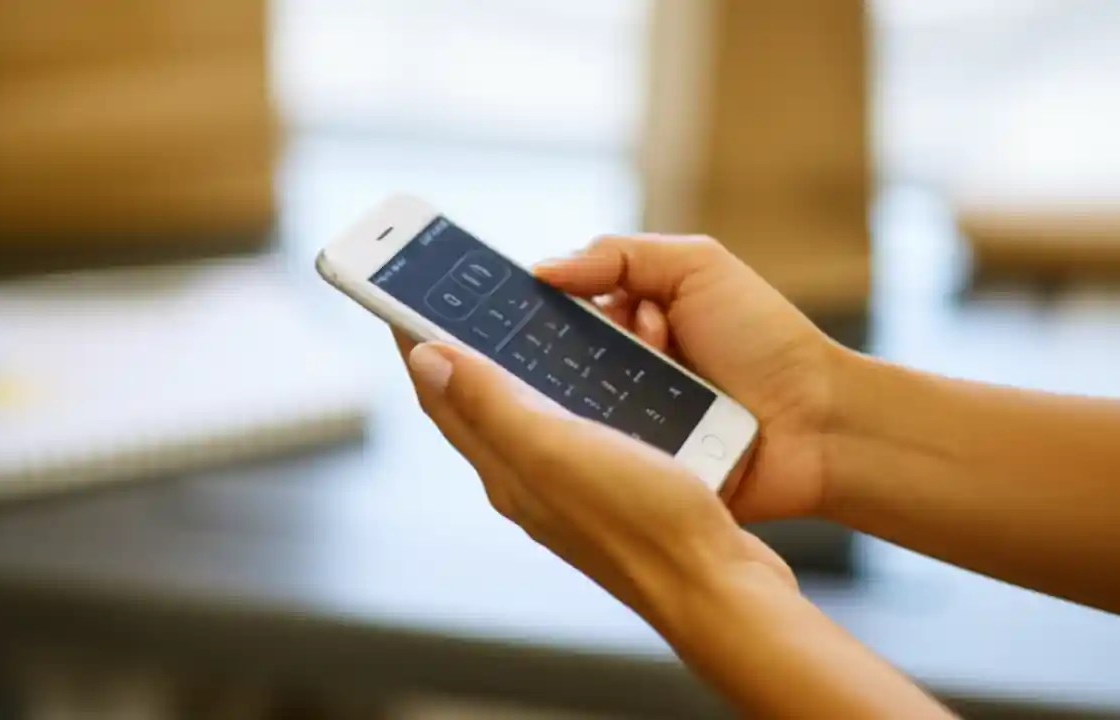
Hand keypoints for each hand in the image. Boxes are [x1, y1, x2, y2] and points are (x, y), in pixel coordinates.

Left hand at [395, 334, 793, 625]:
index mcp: (507, 469)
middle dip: (465, 350)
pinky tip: (597, 379)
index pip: (443, 397)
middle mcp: (531, 481)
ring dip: (522, 368)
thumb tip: (427, 358)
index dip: (419, 342)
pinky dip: (573, 392)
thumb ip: (491, 404)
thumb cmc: (644, 521)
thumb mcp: (555, 449)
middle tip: (463, 298)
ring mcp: (573, 489)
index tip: (401, 294)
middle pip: (480, 404)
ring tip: (525, 325)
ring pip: (531, 415)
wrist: (717, 587)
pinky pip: (578, 427)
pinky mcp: (615, 491)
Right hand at [534, 234, 839, 522]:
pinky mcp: (637, 469)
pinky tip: (634, 425)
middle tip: (647, 339)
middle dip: (592, 341)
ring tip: (657, 374)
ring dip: (607, 384)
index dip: (556, 304)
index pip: (564, 310)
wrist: (818, 423)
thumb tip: (542, 268)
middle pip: (562, 358)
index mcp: (631, 321)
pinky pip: (599, 453)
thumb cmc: (766, 340)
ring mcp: (627, 422)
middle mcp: (621, 371)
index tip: (554, 301)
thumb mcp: (697, 267)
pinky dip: (612, 436)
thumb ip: (620, 255)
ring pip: (574, 405)